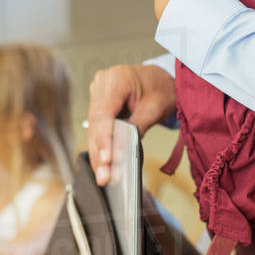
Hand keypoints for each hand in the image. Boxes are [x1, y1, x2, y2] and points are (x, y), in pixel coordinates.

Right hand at [87, 64, 176, 183]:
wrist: (161, 80)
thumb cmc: (161, 89)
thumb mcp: (155, 108)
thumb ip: (137, 126)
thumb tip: (122, 150)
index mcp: (116, 78)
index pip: (103, 113)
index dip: (104, 139)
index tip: (107, 159)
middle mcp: (102, 83)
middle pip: (95, 124)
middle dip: (100, 153)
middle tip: (104, 176)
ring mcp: (98, 93)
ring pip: (93, 129)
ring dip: (98, 153)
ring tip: (104, 176)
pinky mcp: (99, 104)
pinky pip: (97, 128)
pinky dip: (102, 146)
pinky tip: (104, 164)